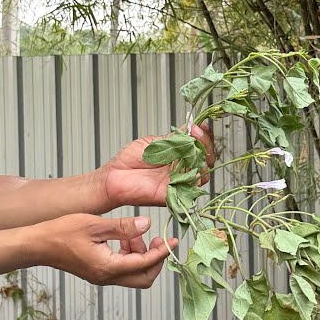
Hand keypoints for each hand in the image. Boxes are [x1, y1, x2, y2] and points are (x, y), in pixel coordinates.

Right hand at [33, 213, 178, 287]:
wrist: (37, 244)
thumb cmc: (61, 233)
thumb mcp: (95, 225)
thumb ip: (122, 227)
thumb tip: (146, 224)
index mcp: (108, 267)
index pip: (144, 264)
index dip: (162, 253)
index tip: (172, 241)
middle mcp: (106, 277)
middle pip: (143, 279)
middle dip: (155, 260)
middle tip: (156, 240)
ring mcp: (101, 277)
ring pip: (133, 275)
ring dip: (141, 256)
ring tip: (133, 235)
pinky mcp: (97, 272)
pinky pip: (122, 270)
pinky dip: (129, 256)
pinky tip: (122, 238)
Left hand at [100, 125, 214, 209]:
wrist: (113, 177)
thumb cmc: (128, 161)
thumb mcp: (154, 143)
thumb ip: (173, 138)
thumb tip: (190, 126)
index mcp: (177, 156)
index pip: (198, 147)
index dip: (203, 136)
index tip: (201, 125)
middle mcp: (180, 169)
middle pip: (206, 159)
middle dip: (205, 144)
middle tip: (196, 132)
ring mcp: (178, 182)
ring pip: (203, 173)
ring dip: (202, 158)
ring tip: (193, 145)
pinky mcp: (173, 194)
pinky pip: (191, 188)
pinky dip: (195, 176)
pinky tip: (192, 164)